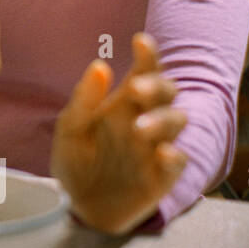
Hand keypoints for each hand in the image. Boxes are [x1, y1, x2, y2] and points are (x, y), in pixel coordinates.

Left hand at [50, 33, 188, 233]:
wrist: (78, 206)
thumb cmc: (76, 160)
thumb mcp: (70, 129)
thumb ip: (84, 100)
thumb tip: (99, 65)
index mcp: (123, 104)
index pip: (143, 72)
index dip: (147, 55)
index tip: (140, 41)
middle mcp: (145, 119)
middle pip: (167, 92)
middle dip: (157, 86)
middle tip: (136, 88)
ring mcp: (156, 147)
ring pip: (177, 121)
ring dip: (162, 119)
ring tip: (138, 128)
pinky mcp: (162, 176)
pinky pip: (178, 161)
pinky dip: (173, 155)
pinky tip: (161, 153)